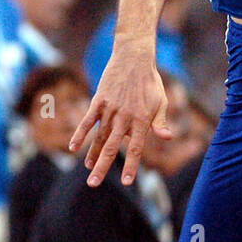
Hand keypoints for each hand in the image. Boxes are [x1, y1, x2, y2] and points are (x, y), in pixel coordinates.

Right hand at [69, 41, 170, 186]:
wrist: (134, 57)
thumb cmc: (150, 82)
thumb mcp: (160, 101)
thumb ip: (160, 122)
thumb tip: (167, 137)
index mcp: (141, 120)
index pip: (135, 148)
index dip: (130, 166)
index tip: (126, 181)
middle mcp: (125, 117)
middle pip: (112, 147)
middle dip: (102, 167)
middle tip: (93, 184)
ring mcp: (110, 109)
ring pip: (99, 136)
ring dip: (92, 154)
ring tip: (87, 170)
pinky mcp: (99, 100)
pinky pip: (88, 120)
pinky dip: (80, 133)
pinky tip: (73, 147)